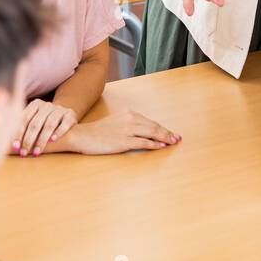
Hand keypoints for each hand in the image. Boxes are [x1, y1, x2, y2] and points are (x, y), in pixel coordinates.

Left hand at [11, 99, 77, 156]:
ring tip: (36, 152)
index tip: (14, 147)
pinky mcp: (70, 115)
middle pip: (35, 123)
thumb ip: (20, 126)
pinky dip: (58, 132)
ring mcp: (60, 109)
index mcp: (35, 104)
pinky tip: (53, 141)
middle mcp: (47, 105)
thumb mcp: (32, 120)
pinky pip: (64, 124)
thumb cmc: (43, 122)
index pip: (24, 119)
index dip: (18, 133)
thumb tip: (3, 139)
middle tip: (23, 153)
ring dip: (42, 140)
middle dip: (28, 140)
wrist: (63, 117)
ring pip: (49, 125)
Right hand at [64, 110, 179, 154]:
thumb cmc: (98, 132)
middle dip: (167, 133)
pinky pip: (143, 142)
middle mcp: (130, 119)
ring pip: (151, 133)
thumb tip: (144, 132)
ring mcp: (127, 130)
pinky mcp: (123, 141)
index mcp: (129, 114)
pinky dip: (154, 144)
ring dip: (164, 138)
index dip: (163, 128)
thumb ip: (130, 124)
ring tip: (172, 142)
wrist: (83, 136)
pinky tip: (160, 147)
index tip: (171, 133)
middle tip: (177, 138)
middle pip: (154, 126)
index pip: (150, 121)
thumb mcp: (116, 122)